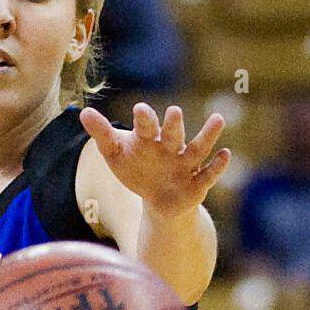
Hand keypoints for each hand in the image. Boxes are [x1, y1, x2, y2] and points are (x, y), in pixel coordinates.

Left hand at [80, 103, 230, 215]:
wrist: (158, 200)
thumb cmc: (137, 170)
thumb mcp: (116, 154)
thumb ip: (102, 134)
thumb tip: (83, 112)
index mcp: (150, 139)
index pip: (146, 126)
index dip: (144, 119)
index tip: (140, 110)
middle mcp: (171, 148)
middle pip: (173, 134)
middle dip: (174, 125)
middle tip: (174, 112)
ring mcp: (186, 165)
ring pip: (198, 148)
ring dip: (208, 134)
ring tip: (218, 119)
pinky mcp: (198, 184)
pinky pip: (209, 174)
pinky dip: (218, 166)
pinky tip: (226, 154)